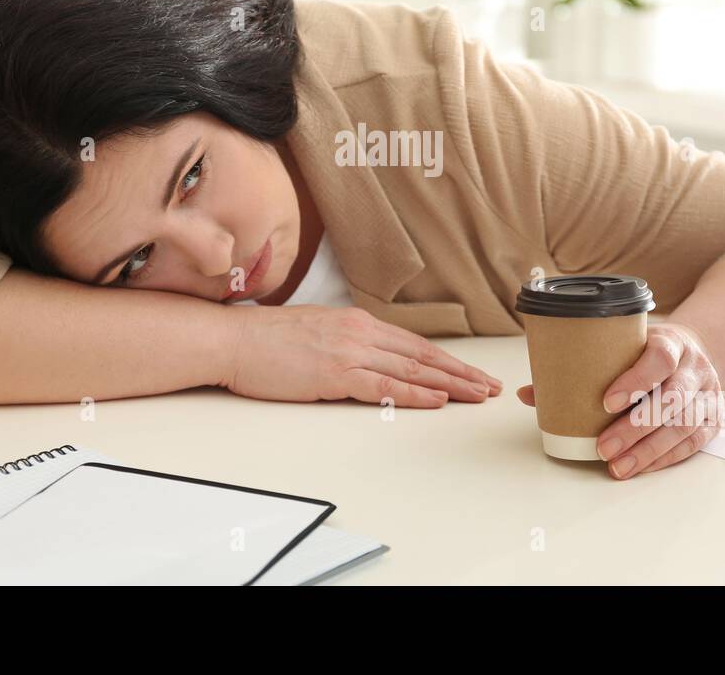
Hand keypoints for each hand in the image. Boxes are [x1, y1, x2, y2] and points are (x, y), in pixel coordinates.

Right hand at [224, 304, 502, 407]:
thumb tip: (368, 356)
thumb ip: (347, 342)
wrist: (234, 339)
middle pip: (423, 356)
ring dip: (451, 385)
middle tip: (491, 387)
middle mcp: (361, 333)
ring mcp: (350, 352)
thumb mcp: (317, 331)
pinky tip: (438, 400)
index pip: (414, 344)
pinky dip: (416, 394)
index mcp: (358, 322)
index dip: (448, 360)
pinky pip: (385, 386)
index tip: (472, 373)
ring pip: (413, 370)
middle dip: (462, 373)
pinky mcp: (336, 374)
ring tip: (478, 396)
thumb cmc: (266, 340)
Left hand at [516, 322, 724, 477]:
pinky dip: (663, 458)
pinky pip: (691, 443)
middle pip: (671, 399)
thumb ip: (579, 367)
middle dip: (634, 428)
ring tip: (616, 466)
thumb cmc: (646, 350)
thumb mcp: (620, 346)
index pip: (660, 358)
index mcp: (672, 342)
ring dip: (647, 450)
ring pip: (683, 425)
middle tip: (603, 448)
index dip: (636, 380)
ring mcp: (708, 394)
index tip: (606, 402)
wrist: (693, 351)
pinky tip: (639, 467)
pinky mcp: (712, 419)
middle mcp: (695, 367)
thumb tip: (526, 393)